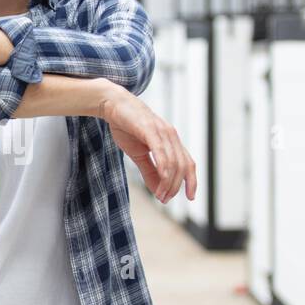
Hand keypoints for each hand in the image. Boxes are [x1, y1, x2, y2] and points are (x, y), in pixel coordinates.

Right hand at [99, 87, 196, 203]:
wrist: (113, 105)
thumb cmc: (127, 127)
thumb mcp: (139, 154)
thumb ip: (149, 172)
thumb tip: (158, 191)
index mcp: (171, 141)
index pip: (188, 164)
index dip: (191, 181)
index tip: (190, 197)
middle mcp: (171, 136)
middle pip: (182, 166)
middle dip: (176, 186)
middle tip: (164, 199)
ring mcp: (162, 132)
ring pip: (173, 162)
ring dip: (169, 182)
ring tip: (160, 195)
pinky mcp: (150, 129)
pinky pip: (161, 151)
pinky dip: (164, 167)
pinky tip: (162, 179)